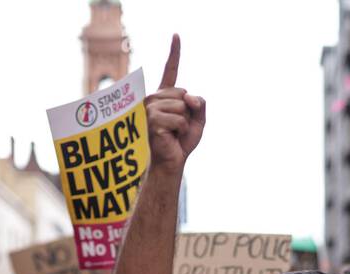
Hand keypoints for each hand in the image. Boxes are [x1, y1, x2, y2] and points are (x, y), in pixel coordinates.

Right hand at [145, 34, 205, 169]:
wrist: (171, 162)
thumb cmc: (181, 141)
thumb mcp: (198, 119)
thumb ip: (199, 103)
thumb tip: (189, 97)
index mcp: (165, 95)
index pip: (171, 70)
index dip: (174, 52)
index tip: (176, 35)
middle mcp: (154, 98)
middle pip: (184, 93)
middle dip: (189, 111)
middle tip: (178, 126)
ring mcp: (151, 108)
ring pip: (182, 106)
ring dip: (185, 123)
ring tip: (174, 132)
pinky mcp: (152, 120)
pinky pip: (179, 119)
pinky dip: (181, 130)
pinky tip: (171, 137)